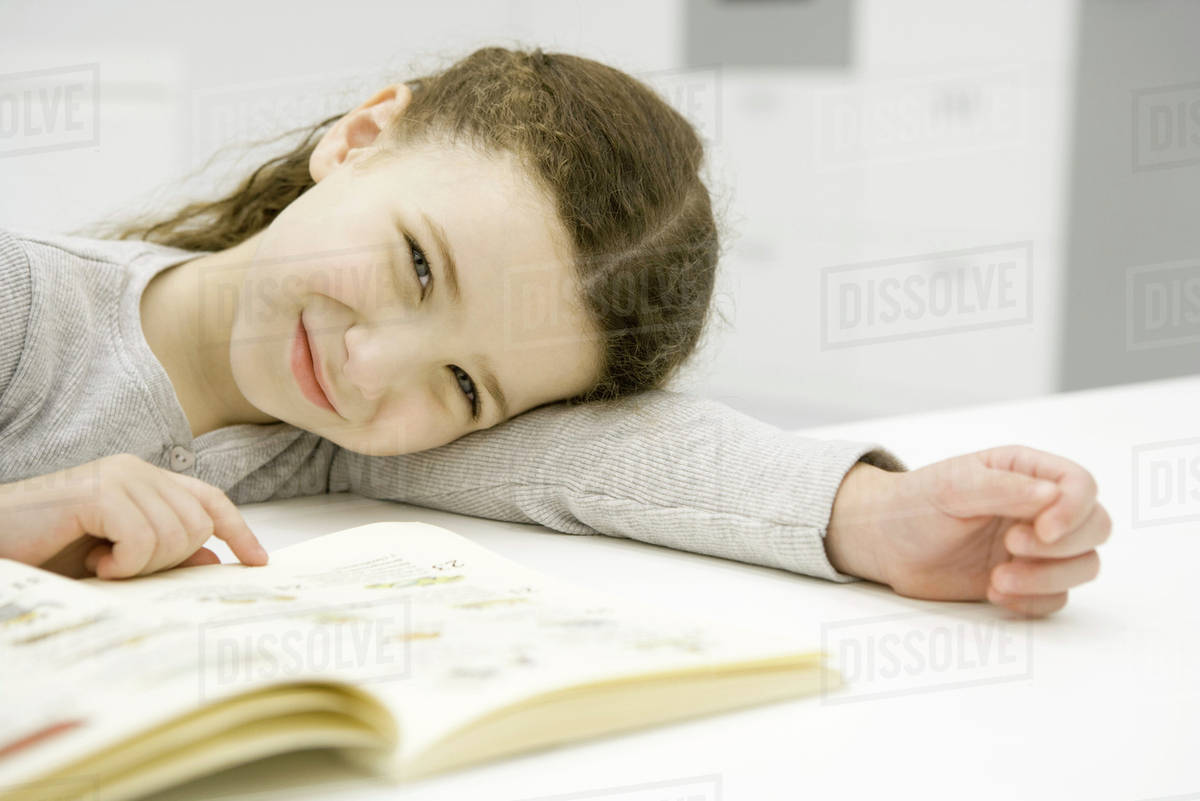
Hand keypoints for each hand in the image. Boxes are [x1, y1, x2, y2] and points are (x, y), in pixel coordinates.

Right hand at [0, 453, 268, 578]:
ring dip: (141, 565)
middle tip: (124, 570)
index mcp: (144, 481)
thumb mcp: (114, 558)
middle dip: (169, 560)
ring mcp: (119, 476)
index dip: (239, 529)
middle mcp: (136, 470)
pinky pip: (143, 537)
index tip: (259, 561)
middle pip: (197, 523)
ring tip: (101, 564)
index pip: (209, 499)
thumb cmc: (46, 552)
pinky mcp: (100, 491)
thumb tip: (213, 559)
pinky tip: (94, 563)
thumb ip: (160, 553)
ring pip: (175, 533)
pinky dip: (123, 563)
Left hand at [824, 445, 1110, 616]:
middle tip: (1010, 548)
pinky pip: (1057, 598)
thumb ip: (1003, 489)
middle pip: (1095, 527)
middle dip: (1062, 547)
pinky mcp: (1026, 580)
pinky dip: (1034, 601)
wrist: (886, 544)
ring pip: (1084, 566)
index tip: (1044, 531)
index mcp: (1026, 472)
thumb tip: (1054, 493)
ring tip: (997, 580)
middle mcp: (1039, 508)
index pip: (1081, 485)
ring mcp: (1036, 547)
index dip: (1074, 510)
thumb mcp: (952, 487)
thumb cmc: (915, 504)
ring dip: (1048, 578)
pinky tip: (995, 593)